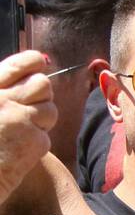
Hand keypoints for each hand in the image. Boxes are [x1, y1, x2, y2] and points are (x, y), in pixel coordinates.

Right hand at [0, 52, 56, 205]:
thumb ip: (4, 87)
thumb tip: (38, 64)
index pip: (21, 64)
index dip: (35, 63)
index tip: (39, 66)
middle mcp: (4, 98)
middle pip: (43, 85)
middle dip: (42, 97)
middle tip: (32, 109)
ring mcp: (19, 119)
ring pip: (50, 110)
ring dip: (42, 122)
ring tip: (24, 132)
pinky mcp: (33, 141)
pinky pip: (46, 136)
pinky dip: (37, 145)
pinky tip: (21, 150)